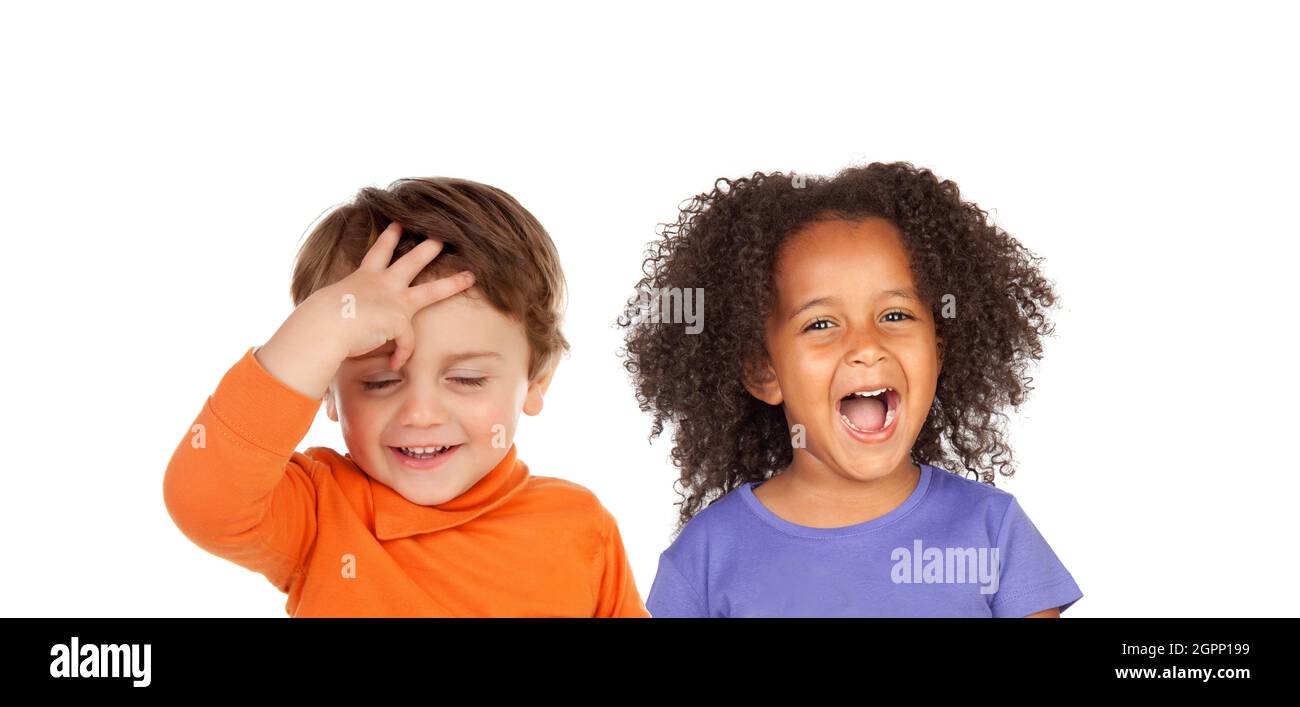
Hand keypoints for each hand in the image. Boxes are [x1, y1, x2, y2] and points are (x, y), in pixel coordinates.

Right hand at [318, 221, 474, 370]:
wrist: (323, 325)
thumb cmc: (320, 320)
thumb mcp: (333, 307)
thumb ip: (347, 312)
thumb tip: (347, 330)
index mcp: (364, 278)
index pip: (379, 253)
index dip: (389, 238)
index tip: (397, 225)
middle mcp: (383, 284)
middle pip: (413, 261)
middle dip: (430, 247)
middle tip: (443, 236)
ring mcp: (394, 299)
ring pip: (431, 290)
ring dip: (452, 283)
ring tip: (470, 277)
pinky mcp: (400, 318)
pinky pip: (407, 342)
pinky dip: (401, 354)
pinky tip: (395, 363)